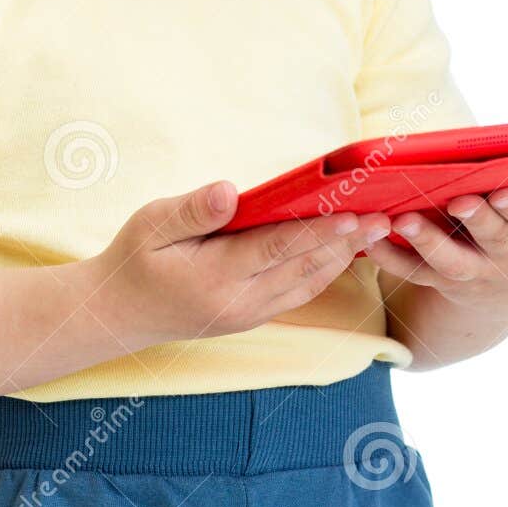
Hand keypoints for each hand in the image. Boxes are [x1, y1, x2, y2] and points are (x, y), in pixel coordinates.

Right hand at [92, 180, 397, 347]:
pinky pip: (299, 292)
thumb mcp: (150, 226)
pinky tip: (346, 251)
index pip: (277, 248)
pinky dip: (326, 270)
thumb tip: (228, 190)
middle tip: (387, 218)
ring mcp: (249, 313)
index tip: (353, 213)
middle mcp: (240, 301)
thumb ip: (192, 210)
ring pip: (308, 283)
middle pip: (304, 267)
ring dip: (344, 257)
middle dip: (347, 242)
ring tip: (378, 232)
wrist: (120, 314)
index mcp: (216, 276)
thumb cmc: (134, 260)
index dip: (318, 230)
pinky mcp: (253, 316)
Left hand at [361, 181, 507, 320]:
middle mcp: (507, 259)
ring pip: (449, 262)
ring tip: (405, 220)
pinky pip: (411, 271)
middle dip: (478, 221)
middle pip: (493, 240)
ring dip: (427, 241)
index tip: (504, 193)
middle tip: (460, 202)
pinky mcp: (437, 280)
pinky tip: (370, 237)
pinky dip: (388, 256)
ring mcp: (471, 273)